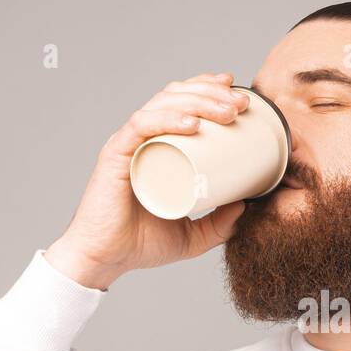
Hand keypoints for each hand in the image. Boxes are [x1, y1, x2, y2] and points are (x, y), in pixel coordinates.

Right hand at [44, 71, 252, 289]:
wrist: (105, 261)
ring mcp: (127, 145)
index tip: (237, 93)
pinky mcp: (116, 156)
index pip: (180, 103)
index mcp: (155, 145)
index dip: (207, 89)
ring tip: (228, 112)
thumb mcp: (192, 237)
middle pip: (176, 96)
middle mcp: (140, 138)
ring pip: (162, 105)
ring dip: (199, 101)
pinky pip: (141, 127)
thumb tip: (246, 205)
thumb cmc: (140, 244)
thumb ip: (218, 225)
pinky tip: (192, 123)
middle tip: (242, 103)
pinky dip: (166, 119)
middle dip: (212, 92)